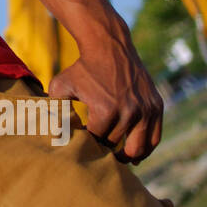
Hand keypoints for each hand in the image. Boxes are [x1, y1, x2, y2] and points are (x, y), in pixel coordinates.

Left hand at [47, 32, 163, 164]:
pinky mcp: (156, 106)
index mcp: (105, 110)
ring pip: (138, 147)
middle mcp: (129, 112)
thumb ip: (53, 109)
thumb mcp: (60, 86)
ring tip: (118, 161)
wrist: (109, 46)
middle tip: (97, 152)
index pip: (96, 141)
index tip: (82, 142)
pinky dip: (146, 149)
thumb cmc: (81, 68)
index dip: (88, 144)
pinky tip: (135, 157)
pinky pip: (155, 137)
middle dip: (105, 150)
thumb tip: (50, 132)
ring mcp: (145, 110)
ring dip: (127, 156)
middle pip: (116, 145)